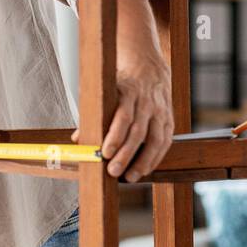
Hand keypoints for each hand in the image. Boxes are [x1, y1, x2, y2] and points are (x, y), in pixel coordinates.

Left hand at [72, 57, 173, 182]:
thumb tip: (78, 139)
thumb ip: (93, 114)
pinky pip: (165, 142)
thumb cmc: (122, 85)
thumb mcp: (106, 91)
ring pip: (154, 139)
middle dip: (126, 154)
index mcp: (128, 92)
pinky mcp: (169, 120)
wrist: (149, 69)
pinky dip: (155, 158)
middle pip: (138, 131)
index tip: (104, 153)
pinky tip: (144, 170)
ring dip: (142, 161)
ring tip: (130, 177)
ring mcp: (160, 111)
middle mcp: (147, 102)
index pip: (123, 116)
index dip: (115, 136)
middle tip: (113, 171)